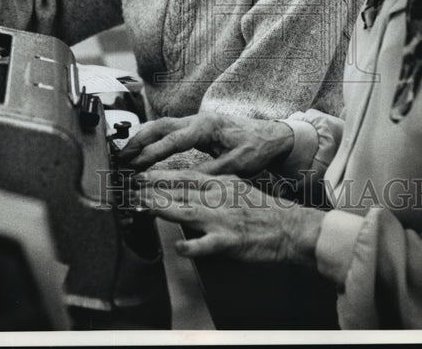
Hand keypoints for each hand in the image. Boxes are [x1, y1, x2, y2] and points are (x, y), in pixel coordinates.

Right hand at [120, 112, 293, 175]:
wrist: (271, 135)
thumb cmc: (256, 147)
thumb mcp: (237, 164)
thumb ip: (211, 172)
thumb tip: (187, 182)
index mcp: (206, 126)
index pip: (173, 139)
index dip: (153, 153)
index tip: (138, 165)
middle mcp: (197, 120)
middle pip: (160, 126)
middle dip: (139, 140)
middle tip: (122, 156)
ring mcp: (196, 122)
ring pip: (162, 126)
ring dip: (143, 138)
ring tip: (127, 153)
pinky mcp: (196, 127)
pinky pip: (169, 130)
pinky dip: (154, 139)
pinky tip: (145, 150)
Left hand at [138, 169, 322, 266]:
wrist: (290, 227)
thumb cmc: (264, 210)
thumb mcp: (238, 188)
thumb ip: (213, 188)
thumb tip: (188, 190)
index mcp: (221, 183)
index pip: (185, 175)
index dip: (161, 175)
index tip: (141, 174)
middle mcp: (219, 198)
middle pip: (180, 191)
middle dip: (154, 189)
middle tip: (131, 188)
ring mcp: (223, 219)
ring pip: (187, 211)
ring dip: (163, 209)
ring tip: (144, 207)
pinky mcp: (230, 240)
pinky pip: (206, 244)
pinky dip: (191, 246)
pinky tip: (178, 247)